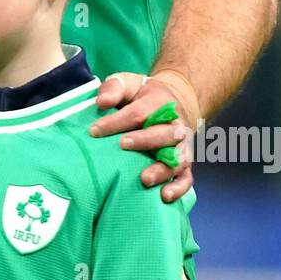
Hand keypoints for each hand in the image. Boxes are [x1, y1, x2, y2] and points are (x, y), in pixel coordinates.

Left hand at [88, 71, 194, 201]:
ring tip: (144, 179)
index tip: (94, 131)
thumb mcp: (128, 83)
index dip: (116, 122)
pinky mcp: (184, 163)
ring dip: (162, 169)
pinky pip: (186, 177)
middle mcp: (175, 125)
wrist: (175, 103)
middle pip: (163, 134)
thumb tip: (101, 102)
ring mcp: (182, 146)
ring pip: (178, 158)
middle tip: (123, 145)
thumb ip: (114, 88)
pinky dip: (178, 188)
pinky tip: (164, 196)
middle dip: (144, 140)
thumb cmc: (143, 96)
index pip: (138, 112)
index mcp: (160, 102)